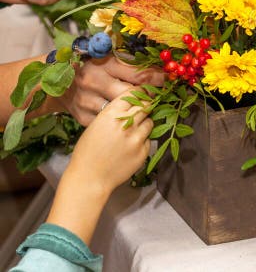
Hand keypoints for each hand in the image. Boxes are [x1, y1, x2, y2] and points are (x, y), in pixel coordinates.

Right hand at [47, 95, 152, 243]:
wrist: (89, 178)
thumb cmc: (88, 151)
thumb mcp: (96, 125)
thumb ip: (114, 113)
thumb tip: (133, 103)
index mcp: (111, 115)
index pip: (133, 93)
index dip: (140, 92)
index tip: (143, 93)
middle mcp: (126, 125)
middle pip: (146, 105)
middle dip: (146, 105)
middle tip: (143, 109)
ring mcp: (136, 139)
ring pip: (150, 122)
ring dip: (145, 123)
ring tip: (132, 131)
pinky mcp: (143, 152)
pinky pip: (149, 139)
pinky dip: (143, 140)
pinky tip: (130, 147)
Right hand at [56, 56, 164, 125]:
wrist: (56, 84)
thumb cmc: (90, 68)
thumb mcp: (106, 59)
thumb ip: (130, 64)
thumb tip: (161, 71)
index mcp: (103, 63)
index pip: (138, 75)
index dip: (157, 80)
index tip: (168, 82)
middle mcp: (93, 82)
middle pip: (132, 96)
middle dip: (149, 98)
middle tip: (159, 98)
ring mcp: (87, 102)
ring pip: (122, 113)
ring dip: (137, 113)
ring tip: (145, 109)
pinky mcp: (83, 118)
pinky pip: (110, 124)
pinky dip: (122, 123)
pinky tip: (127, 121)